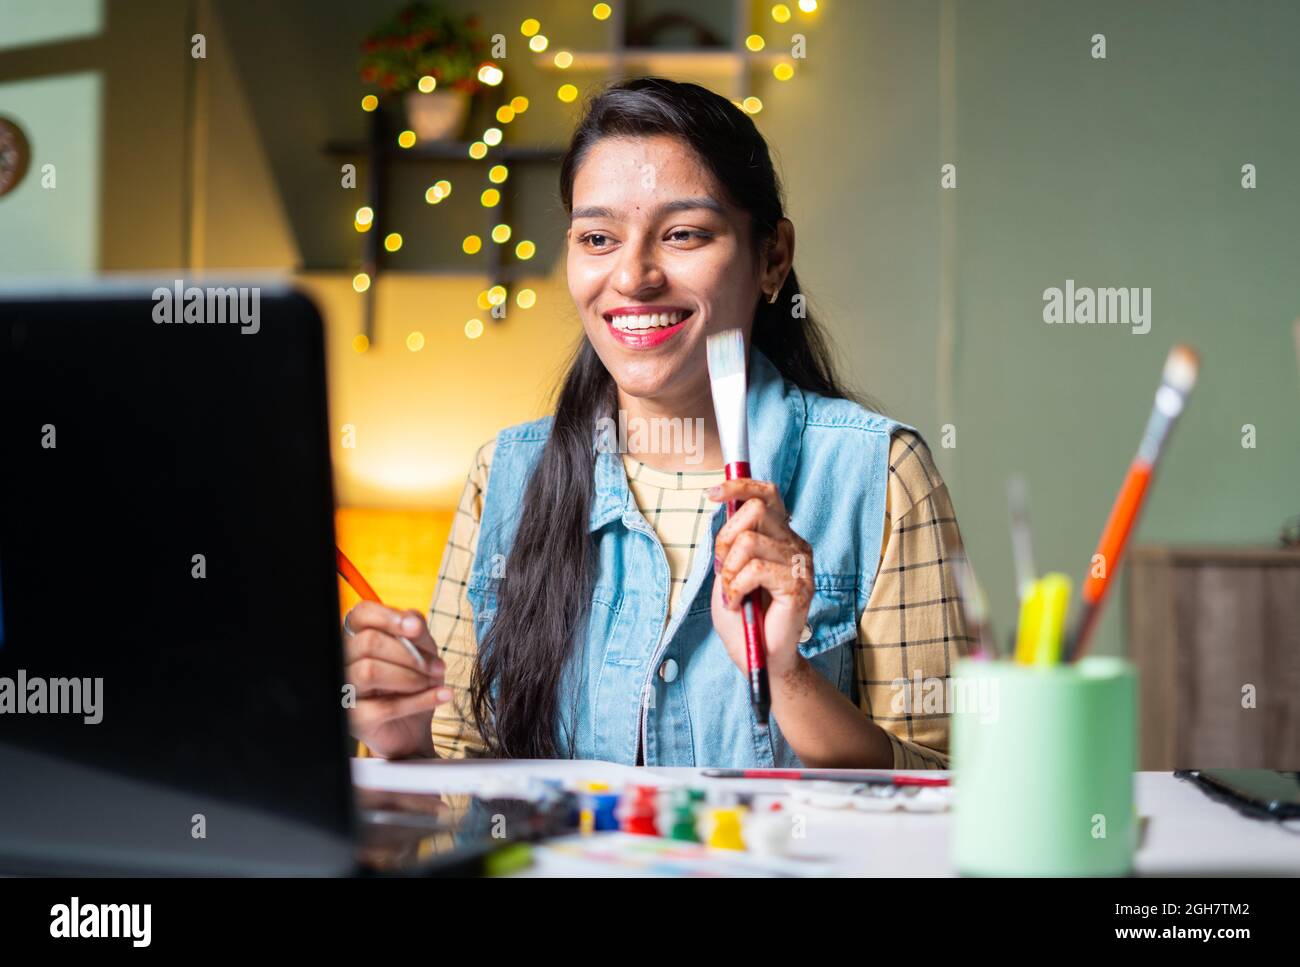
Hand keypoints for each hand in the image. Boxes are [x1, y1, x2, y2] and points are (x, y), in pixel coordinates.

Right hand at [343, 602, 448, 758]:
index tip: (416, 629)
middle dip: (409, 654)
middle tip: (437, 667)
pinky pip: (385, 707)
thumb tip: (412, 622)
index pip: (361, 614)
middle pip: (368, 642)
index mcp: (358, 637)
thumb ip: (416, 630)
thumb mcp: (422, 650)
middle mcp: (344, 661)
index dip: (389, 617)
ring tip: (433, 682)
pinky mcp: (354, 719)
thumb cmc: (413, 683)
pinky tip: (441, 696)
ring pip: (370, 671)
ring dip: (411, 677)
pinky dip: (421, 701)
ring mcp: (344, 691)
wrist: (415, 727)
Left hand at [709, 479, 813, 679]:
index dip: (739, 487)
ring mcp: (800, 564)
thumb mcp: (728, 569)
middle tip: (724, 568)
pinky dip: (736, 588)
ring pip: (749, 541)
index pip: (767, 494)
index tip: (711, 494)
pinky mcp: (798, 585)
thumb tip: (726, 503)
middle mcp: (795, 545)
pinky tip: (738, 604)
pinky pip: (755, 569)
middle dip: (726, 538)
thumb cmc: (743, 616)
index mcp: (781, 537)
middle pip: (754, 510)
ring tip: (733, 594)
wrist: (758, 657)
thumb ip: (732, 539)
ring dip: (730, 571)